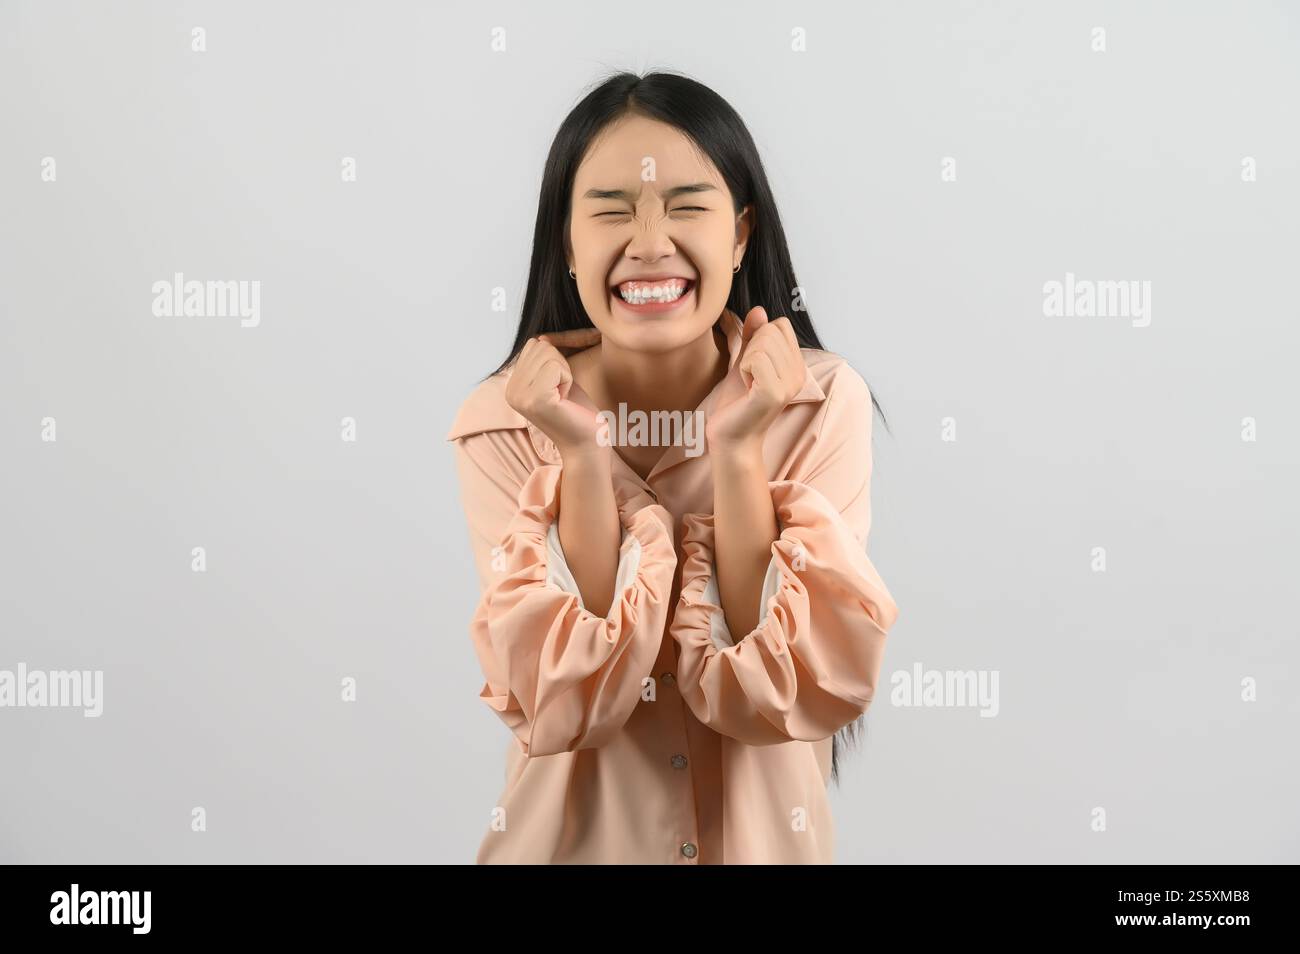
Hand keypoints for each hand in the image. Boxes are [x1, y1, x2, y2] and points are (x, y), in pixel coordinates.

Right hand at [505, 329, 607, 457]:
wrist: (586, 443)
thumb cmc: (576, 411)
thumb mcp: (555, 379)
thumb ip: (544, 359)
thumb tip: (541, 337)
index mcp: (512, 387)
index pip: (533, 345)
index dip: (555, 361)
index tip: (558, 387)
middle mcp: (511, 392)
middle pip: (540, 346)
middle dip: (560, 364)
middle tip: (562, 392)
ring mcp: (521, 396)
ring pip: (548, 353)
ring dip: (564, 372)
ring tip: (563, 396)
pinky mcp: (536, 399)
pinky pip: (556, 367)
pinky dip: (568, 379)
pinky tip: (565, 400)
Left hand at [705, 306, 805, 454]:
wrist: (731, 437)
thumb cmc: (737, 403)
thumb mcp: (744, 362)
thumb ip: (752, 336)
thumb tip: (759, 310)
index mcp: (797, 366)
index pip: (780, 324)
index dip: (759, 339)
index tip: (753, 367)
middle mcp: (799, 374)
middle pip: (771, 330)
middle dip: (750, 349)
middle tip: (749, 377)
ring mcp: (789, 384)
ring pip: (762, 342)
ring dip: (745, 361)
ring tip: (749, 384)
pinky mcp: (774, 393)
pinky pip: (755, 358)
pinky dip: (743, 370)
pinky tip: (747, 390)